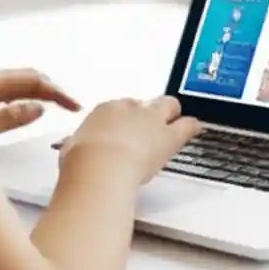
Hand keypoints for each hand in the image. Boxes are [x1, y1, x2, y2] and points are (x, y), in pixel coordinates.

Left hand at [0, 69, 81, 140]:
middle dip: (51, 88)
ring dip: (38, 90)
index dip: (56, 92)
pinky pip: (4, 90)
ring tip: (57, 105)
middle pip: (25, 76)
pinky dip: (23, 95)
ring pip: (15, 82)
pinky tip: (26, 107)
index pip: (31, 80)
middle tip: (72, 107)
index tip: (75, 107)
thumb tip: (39, 108)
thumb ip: (7, 119)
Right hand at [59, 96, 201, 183]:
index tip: (125, 131)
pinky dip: (192, 126)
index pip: (120, 108)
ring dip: (173, 113)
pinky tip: (196, 128)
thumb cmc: (82, 161)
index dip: (125, 120)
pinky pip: (187, 124)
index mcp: (105, 110)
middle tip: (152, 123)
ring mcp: (151, 119)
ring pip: (169, 105)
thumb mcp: (71, 149)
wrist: (101, 167)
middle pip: (147, 102)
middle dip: (151, 110)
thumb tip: (73, 148)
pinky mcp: (169, 135)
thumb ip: (78, 145)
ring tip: (178, 121)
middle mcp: (130, 109)